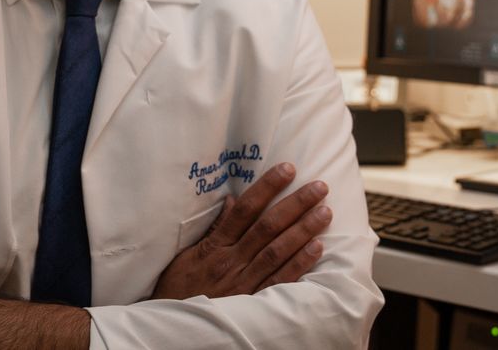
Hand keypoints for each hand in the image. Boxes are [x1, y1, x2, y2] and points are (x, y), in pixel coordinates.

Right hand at [150, 162, 331, 299]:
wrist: (173, 328)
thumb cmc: (178, 290)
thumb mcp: (188, 256)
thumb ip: (213, 229)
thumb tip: (231, 202)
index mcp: (215, 246)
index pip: (245, 210)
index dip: (267, 187)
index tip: (287, 169)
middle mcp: (232, 261)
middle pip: (268, 227)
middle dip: (296, 204)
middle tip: (319, 186)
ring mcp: (244, 282)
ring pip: (278, 251)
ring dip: (304, 230)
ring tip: (324, 212)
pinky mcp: (254, 302)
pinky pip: (280, 281)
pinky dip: (299, 264)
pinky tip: (316, 248)